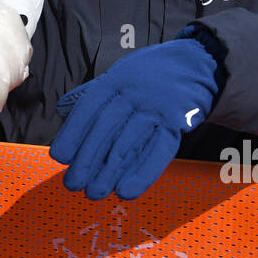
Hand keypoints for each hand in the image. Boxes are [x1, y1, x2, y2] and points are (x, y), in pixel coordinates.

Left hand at [50, 31, 220, 200]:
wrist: (198, 64)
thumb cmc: (152, 74)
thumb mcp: (120, 73)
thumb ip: (91, 92)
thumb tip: (61, 108)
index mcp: (115, 80)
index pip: (89, 108)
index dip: (72, 133)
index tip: (59, 157)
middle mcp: (134, 93)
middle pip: (105, 129)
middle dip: (87, 159)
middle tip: (73, 184)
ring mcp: (157, 107)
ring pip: (128, 144)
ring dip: (109, 172)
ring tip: (94, 193)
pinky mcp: (178, 123)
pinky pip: (158, 151)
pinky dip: (142, 174)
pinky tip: (126, 192)